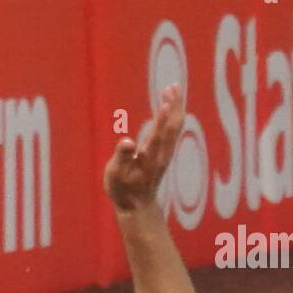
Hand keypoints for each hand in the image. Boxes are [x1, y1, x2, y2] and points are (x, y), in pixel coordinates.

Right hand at [103, 84, 183, 213]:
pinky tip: (173, 107)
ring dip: (177, 107)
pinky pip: (174, 130)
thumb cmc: (122, 190)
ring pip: (176, 127)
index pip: (158, 134)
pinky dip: (175, 115)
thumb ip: (121, 157)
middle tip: (173, 86)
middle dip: (174, 105)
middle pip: (173, 126)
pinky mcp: (166, 153)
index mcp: (149, 157)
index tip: (167, 99)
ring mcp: (166, 153)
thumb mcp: (115, 175)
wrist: (138, 206)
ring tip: (174, 89)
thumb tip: (128, 142)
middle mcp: (162, 154)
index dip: (163, 117)